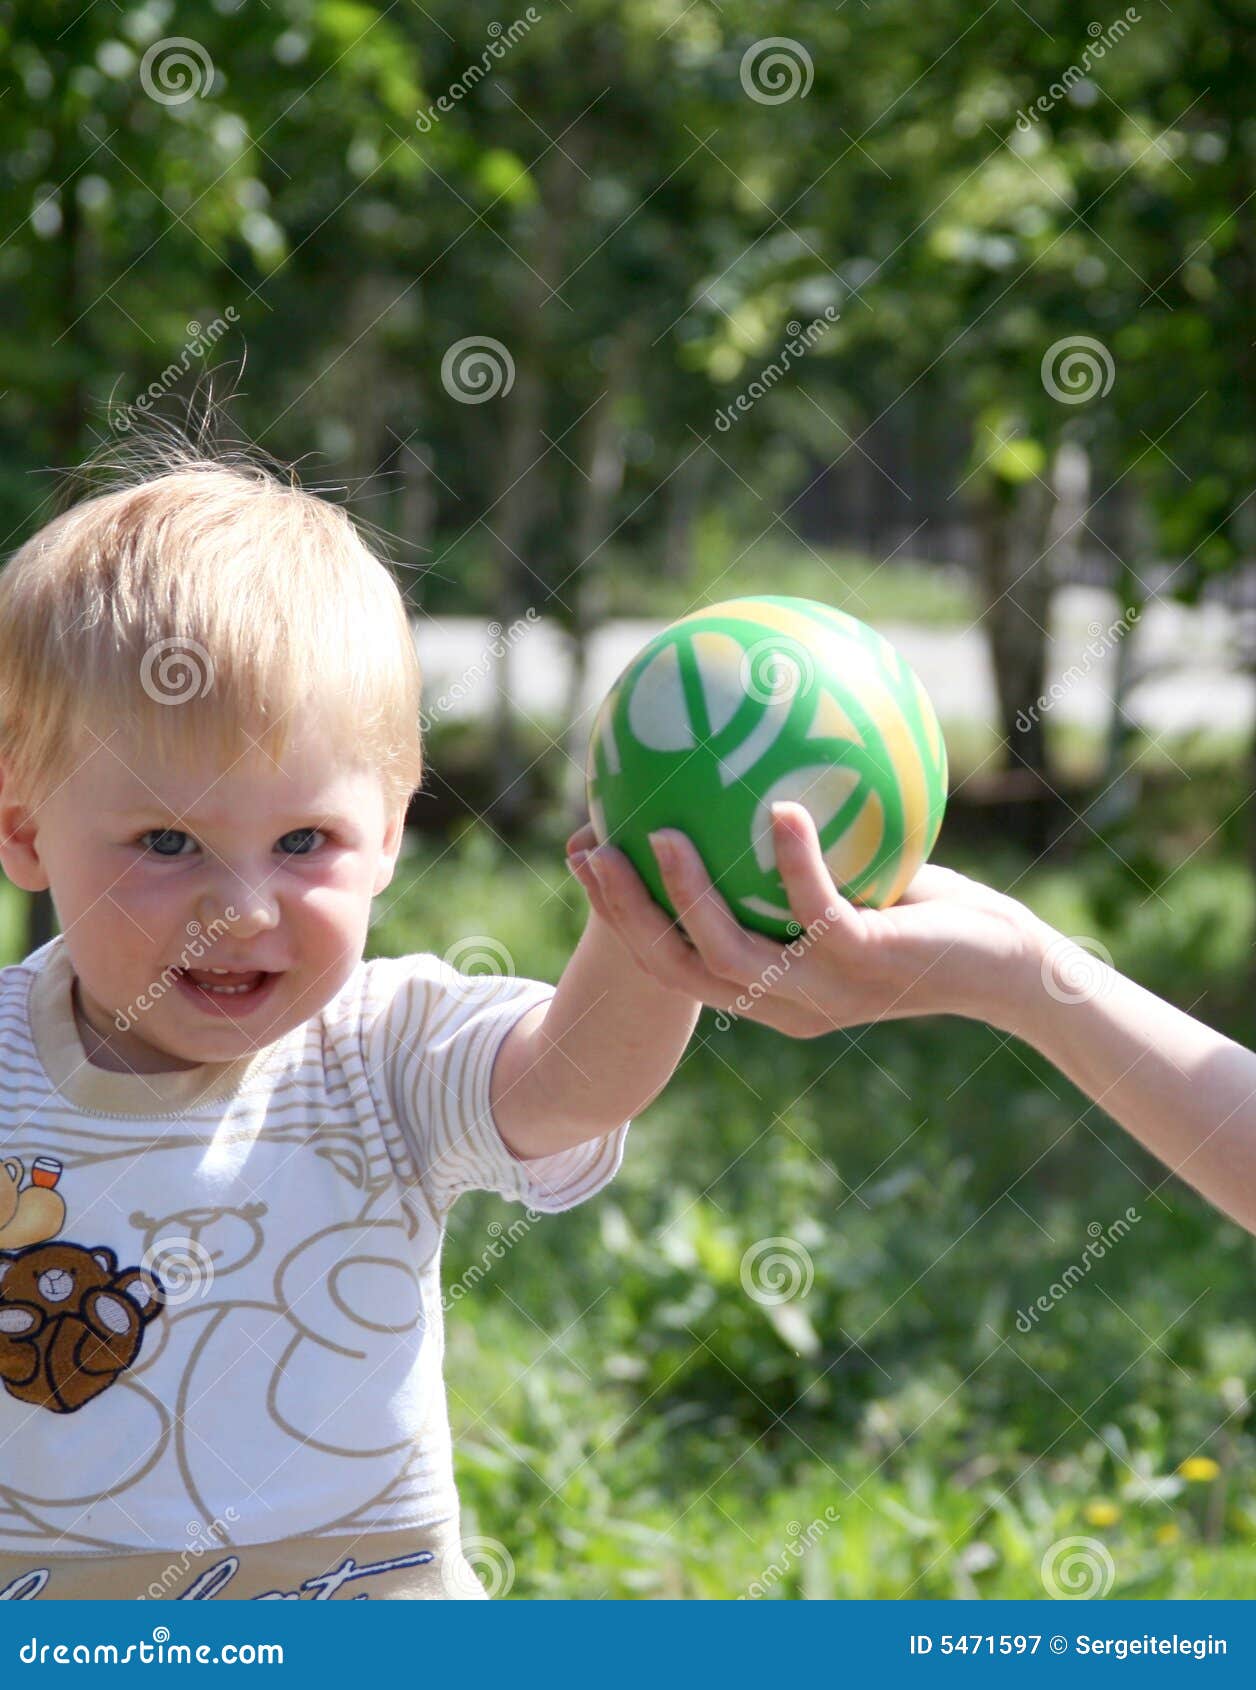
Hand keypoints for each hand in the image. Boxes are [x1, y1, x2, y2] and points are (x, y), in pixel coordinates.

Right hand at [565, 802, 1046, 1037]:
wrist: (1008, 968)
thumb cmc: (932, 917)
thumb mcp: (854, 883)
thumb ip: (797, 852)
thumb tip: (749, 772)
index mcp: (769, 991)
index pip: (676, 965)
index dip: (621, 918)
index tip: (584, 858)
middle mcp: (785, 1004)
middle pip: (679, 969)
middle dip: (626, 916)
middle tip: (592, 852)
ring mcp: (825, 990)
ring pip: (730, 952)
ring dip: (687, 893)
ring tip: (660, 833)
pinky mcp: (867, 965)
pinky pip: (816, 910)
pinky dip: (794, 860)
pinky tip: (781, 810)